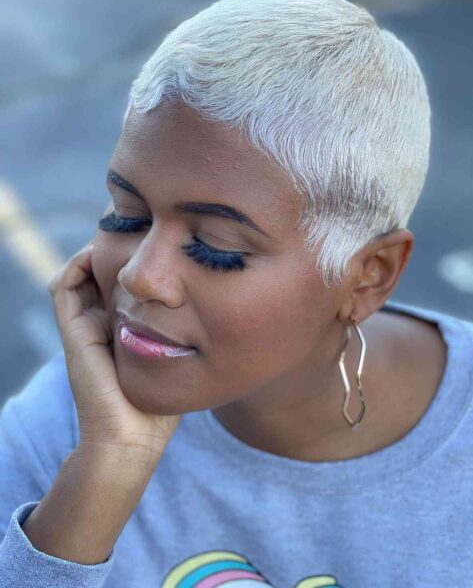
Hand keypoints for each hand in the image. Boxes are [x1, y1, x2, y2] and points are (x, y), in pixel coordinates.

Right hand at [48, 239, 181, 462]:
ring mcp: (85, 325)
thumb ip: (186, 339)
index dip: (136, 262)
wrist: (132, 438)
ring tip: (121, 233)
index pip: (124, 284)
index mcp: (123, 328)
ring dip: (97, 251)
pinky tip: (101, 253)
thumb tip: (213, 313)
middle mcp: (102, 322)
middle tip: (142, 229)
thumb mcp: (179, 361)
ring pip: (81, 274)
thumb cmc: (160, 405)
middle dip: (118, 249)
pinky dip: (77, 265)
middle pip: (103, 274)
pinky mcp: (74, 331)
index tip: (159, 242)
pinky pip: (65, 286)